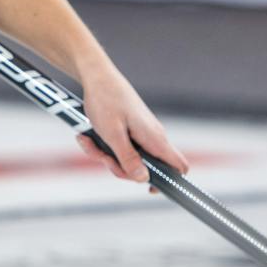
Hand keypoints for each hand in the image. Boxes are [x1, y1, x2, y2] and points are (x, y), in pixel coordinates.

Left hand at [75, 67, 188, 185]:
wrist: (96, 76)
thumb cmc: (105, 101)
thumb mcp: (113, 134)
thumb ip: (128, 159)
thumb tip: (144, 179)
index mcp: (155, 138)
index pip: (179, 166)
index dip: (170, 183)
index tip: (150, 190)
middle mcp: (152, 137)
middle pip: (145, 169)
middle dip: (120, 168)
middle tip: (102, 156)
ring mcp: (141, 134)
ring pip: (128, 159)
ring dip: (106, 156)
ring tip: (88, 141)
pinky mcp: (130, 131)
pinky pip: (119, 148)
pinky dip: (102, 146)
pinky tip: (87, 136)